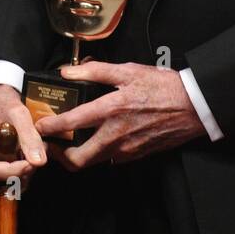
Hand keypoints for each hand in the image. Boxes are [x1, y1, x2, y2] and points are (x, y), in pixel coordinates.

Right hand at [0, 83, 46, 209]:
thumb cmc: (3, 105)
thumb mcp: (18, 113)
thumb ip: (29, 136)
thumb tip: (38, 162)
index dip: (10, 172)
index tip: (30, 164)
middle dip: (15, 183)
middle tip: (31, 167)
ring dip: (18, 182)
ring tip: (31, 161)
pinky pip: (2, 184)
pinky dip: (17, 179)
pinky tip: (26, 164)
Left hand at [34, 62, 205, 170]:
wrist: (194, 107)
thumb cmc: (163, 86)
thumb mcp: (128, 71)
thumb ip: (95, 71)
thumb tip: (69, 71)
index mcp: (111, 110)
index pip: (71, 123)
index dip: (50, 127)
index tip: (39, 125)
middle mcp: (116, 134)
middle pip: (78, 159)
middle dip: (59, 156)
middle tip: (51, 144)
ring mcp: (126, 149)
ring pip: (93, 162)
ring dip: (78, 156)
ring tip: (69, 143)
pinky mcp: (136, 156)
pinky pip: (111, 159)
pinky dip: (99, 153)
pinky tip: (97, 140)